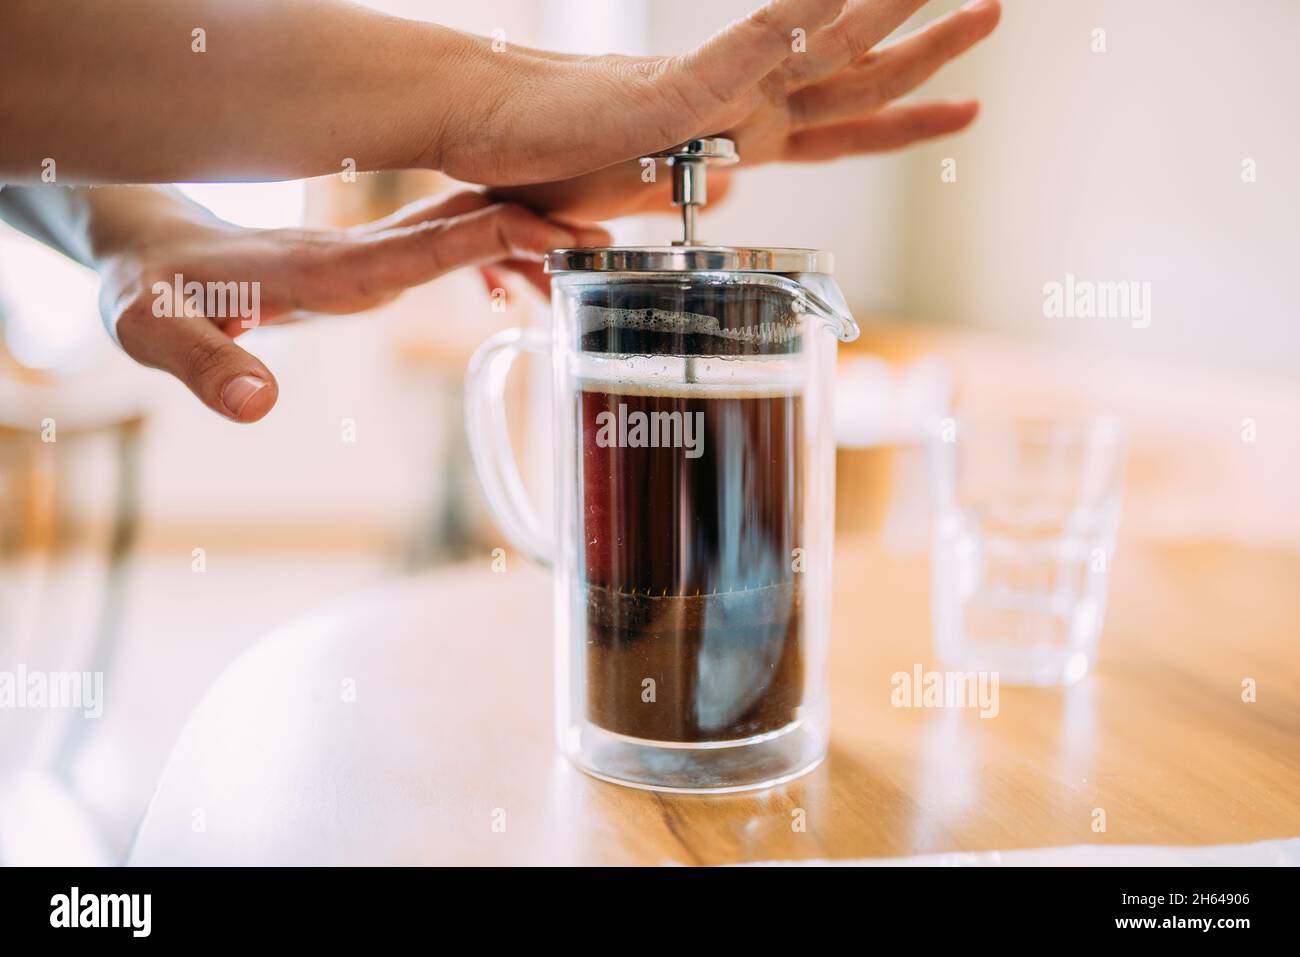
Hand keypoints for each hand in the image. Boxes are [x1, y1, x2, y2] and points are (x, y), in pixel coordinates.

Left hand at [98, 191, 607, 422]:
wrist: (146, 255)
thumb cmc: (149, 294)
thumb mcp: (151, 334)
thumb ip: (202, 368)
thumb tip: (257, 406)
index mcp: (319, 270)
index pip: (421, 244)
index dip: (492, 236)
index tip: (559, 231)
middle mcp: (354, 253)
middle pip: (461, 224)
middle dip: (535, 227)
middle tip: (608, 241)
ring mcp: (363, 253)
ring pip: (461, 230)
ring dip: (522, 243)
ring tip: (582, 272)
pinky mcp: (365, 263)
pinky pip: (443, 247)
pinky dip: (491, 257)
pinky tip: (515, 291)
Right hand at [450, 0, 999, 219]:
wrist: (485, 122)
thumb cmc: (552, 156)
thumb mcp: (641, 193)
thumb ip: (692, 187)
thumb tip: (725, 198)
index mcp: (740, 139)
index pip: (845, 130)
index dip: (909, 120)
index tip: (966, 107)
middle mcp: (740, 112)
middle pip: (855, 82)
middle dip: (932, 52)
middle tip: (994, 12)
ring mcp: (712, 98)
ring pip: (823, 54)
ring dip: (888, 14)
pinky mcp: (672, 94)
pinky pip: (745, 53)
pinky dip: (794, 23)